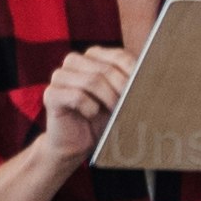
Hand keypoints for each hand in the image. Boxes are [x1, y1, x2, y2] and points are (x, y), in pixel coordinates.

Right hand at [35, 43, 137, 167]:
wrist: (74, 144)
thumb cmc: (100, 119)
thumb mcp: (118, 98)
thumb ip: (129, 84)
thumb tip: (149, 79)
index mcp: (93, 56)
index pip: (119, 56)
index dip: (134, 73)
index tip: (145, 90)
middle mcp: (74, 61)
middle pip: (106, 70)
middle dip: (122, 89)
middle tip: (131, 106)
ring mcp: (60, 76)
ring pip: (92, 81)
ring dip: (108, 99)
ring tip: (114, 112)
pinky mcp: (51, 94)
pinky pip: (77, 96)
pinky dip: (90, 108)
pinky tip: (91, 114)